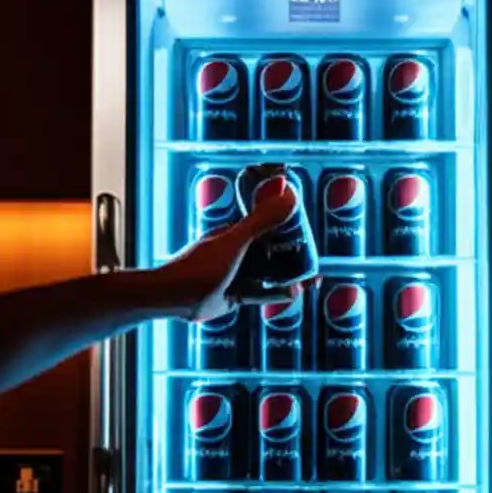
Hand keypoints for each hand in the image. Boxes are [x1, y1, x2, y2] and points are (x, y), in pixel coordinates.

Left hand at [156, 188, 317, 321]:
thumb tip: (290, 196)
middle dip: (294, 257)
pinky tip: (292, 295)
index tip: (307, 233)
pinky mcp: (234, 296)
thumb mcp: (237, 240)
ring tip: (312, 281)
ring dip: (289, 277)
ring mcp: (236, 274)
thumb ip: (262, 220)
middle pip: (272, 253)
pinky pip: (260, 293)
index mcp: (236, 233)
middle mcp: (237, 252)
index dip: (288, 228)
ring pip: (269, 275)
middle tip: (315, 262)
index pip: (267, 226)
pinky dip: (276, 294)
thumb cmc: (202, 265)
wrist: (176, 297)